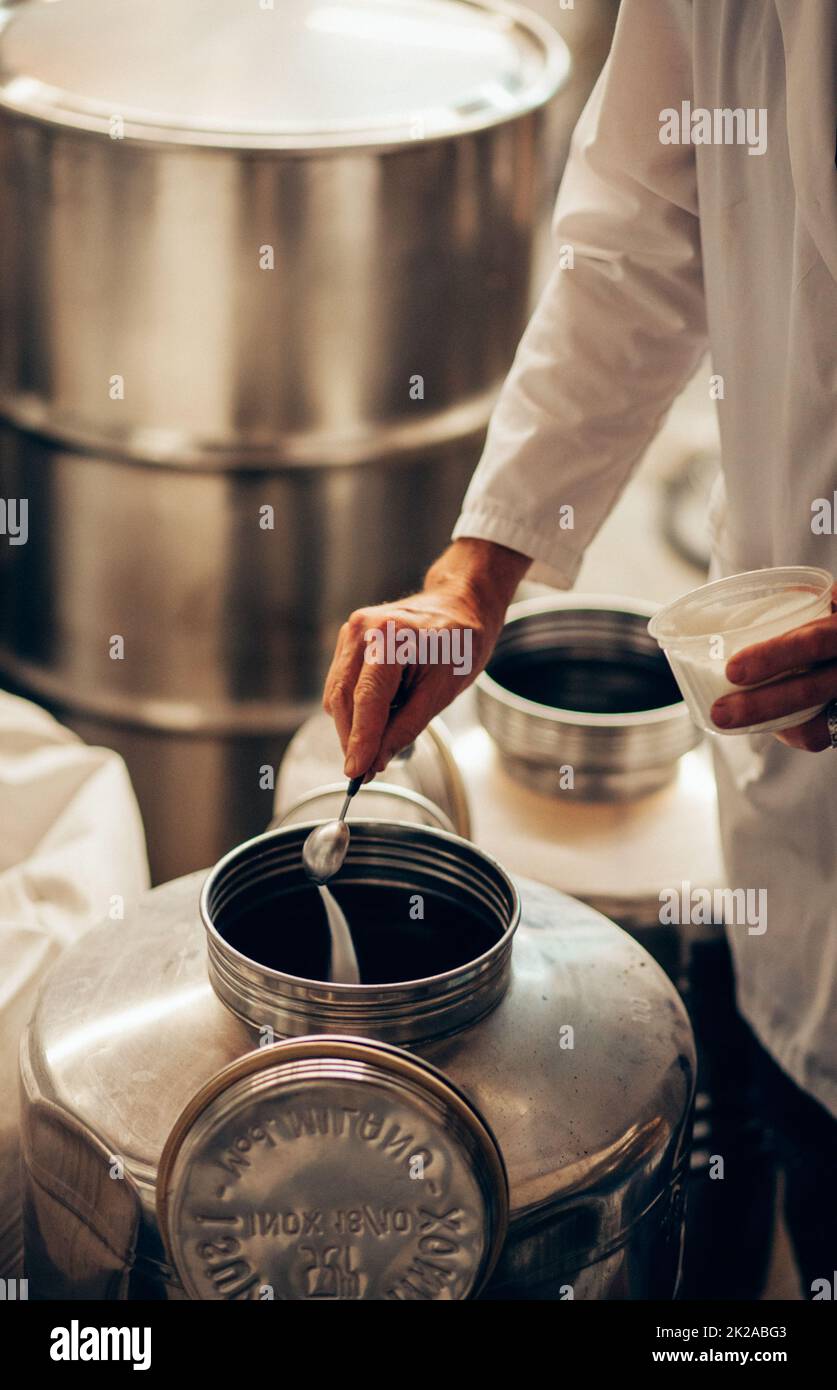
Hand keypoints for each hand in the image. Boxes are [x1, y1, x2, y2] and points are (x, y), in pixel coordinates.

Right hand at [323, 538, 530, 776]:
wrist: (459, 605)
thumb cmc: (459, 643)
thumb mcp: (442, 691)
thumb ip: (406, 727)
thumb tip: (375, 761)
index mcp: (392, 637)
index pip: (368, 699)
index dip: (360, 740)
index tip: (355, 772)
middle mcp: (364, 629)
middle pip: (344, 699)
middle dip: (352, 739)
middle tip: (364, 771)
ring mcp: (351, 631)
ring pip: (337, 695)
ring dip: (351, 726)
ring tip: (378, 740)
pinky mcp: (348, 640)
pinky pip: (340, 684)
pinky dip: (353, 708)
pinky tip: (376, 716)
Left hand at [711, 584, 836, 749]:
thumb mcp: (829, 602)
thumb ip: (801, 602)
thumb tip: (753, 605)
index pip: (813, 642)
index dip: (772, 657)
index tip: (732, 670)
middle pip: (809, 691)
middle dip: (759, 705)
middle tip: (720, 712)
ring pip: (816, 725)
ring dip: (769, 725)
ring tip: (731, 722)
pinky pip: (821, 735)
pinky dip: (792, 733)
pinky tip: (766, 725)